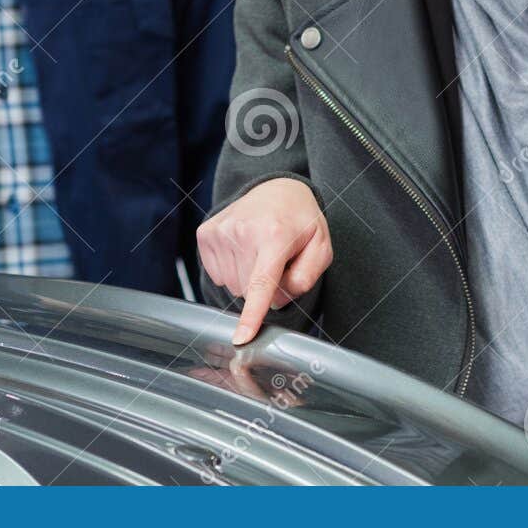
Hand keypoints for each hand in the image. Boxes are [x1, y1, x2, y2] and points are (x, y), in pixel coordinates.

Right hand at [197, 176, 330, 344]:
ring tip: (260, 251)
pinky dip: (231, 269)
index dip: (251, 315)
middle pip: (248, 291)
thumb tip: (276, 301)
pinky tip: (243, 249)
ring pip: (231, 285)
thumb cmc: (301, 222)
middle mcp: (243, 231)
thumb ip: (306, 277)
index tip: (241, 338)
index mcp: (275, 234)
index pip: (261, 283)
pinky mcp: (206, 233)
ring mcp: (221, 231)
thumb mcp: (321, 247)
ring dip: (247, 278)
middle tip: (276, 261)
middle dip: (264, 287)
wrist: (277, 189)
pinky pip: (217, 275)